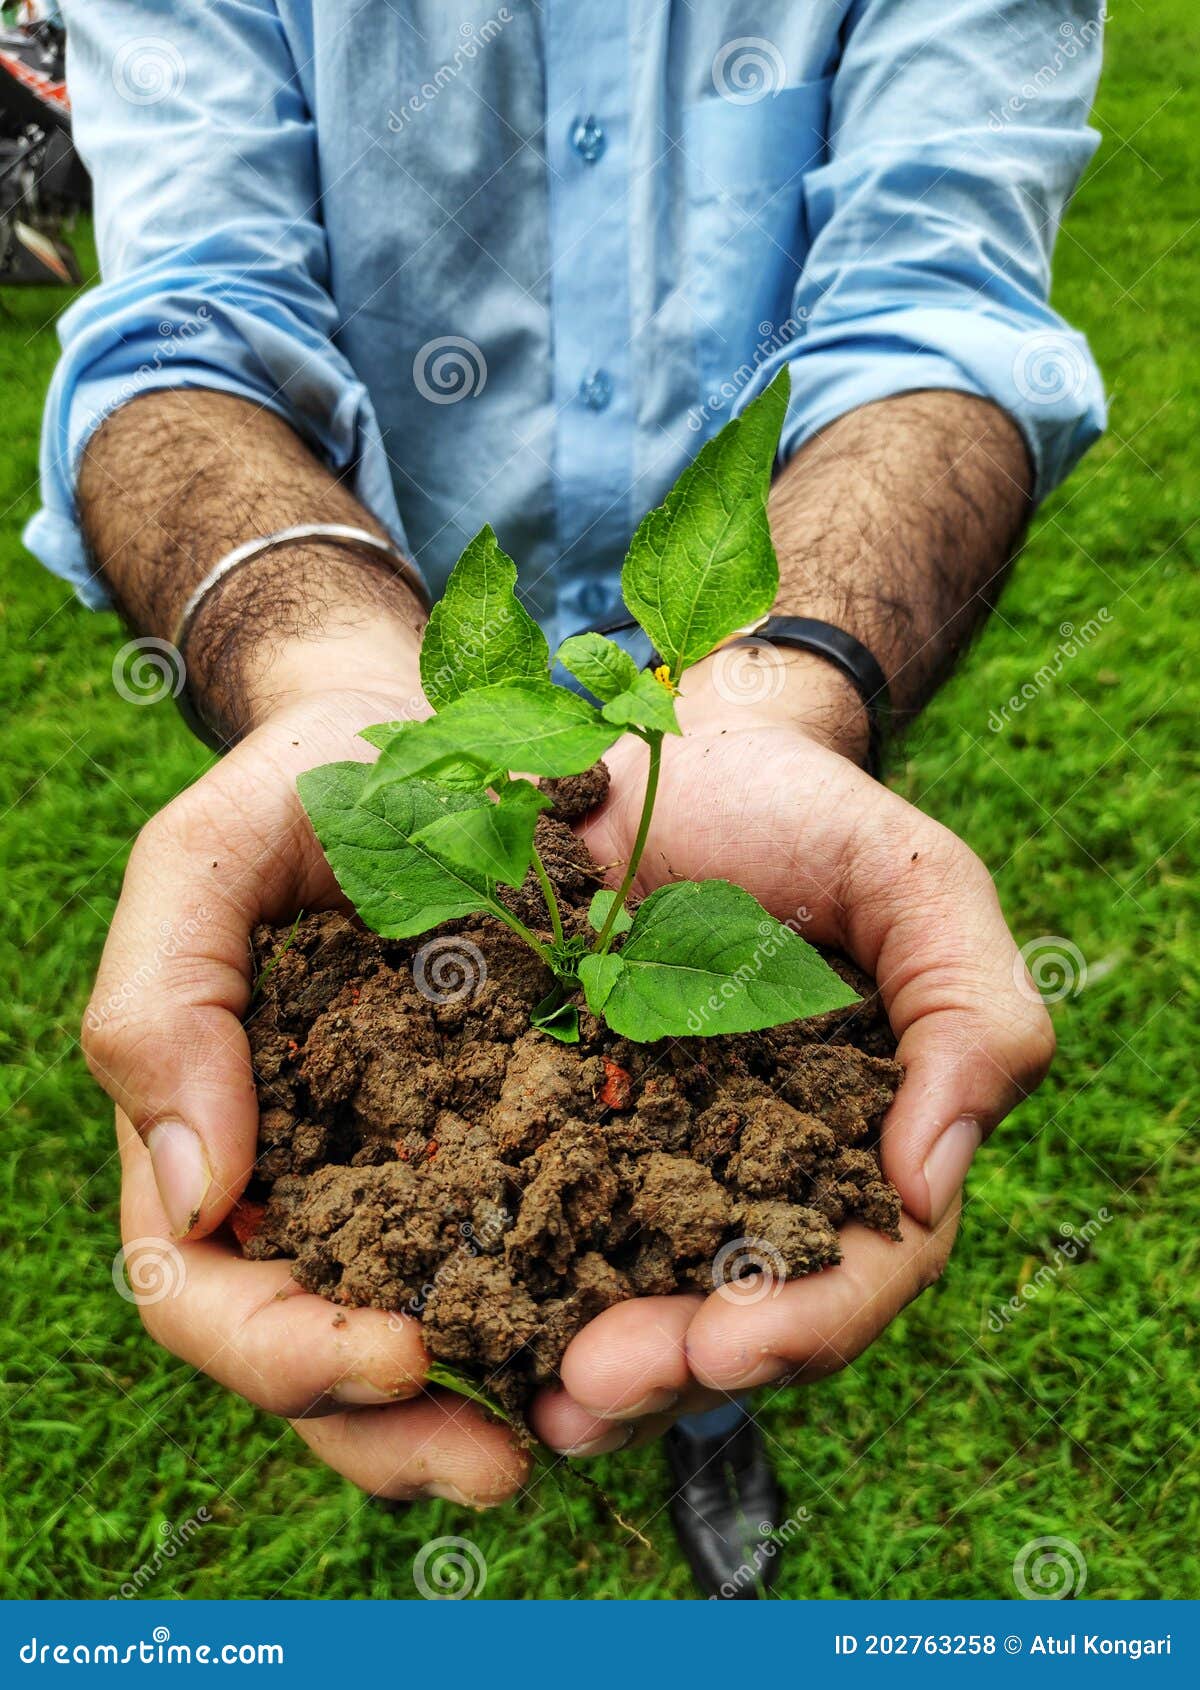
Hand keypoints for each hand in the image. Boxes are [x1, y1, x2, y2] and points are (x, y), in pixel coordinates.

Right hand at [84, 637, 530, 1506]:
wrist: (430, 733)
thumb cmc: (305, 786)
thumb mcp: (206, 855)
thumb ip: (162, 1004)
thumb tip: (194, 1192)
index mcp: (207, 1134)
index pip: (206, 1289)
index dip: (283, 1349)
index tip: (398, 1352)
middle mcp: (302, 1179)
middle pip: (315, 1352)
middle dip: (396, 1426)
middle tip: (506, 1462)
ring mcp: (405, 1171)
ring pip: (422, 1333)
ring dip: (488, 1402)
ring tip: (582, 1428)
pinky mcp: (505, 1142)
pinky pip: (521, 1251)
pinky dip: (563, 1308)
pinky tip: (635, 1325)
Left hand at [527, 652, 1053, 1454]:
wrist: (663, 750)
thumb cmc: (804, 814)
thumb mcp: (915, 885)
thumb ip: (970, 1016)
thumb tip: (929, 1186)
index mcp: (859, 1145)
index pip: (861, 1271)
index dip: (805, 1323)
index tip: (726, 1346)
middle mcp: (758, 1179)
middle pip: (735, 1317)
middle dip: (670, 1368)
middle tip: (590, 1393)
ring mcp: (647, 1160)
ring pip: (632, 1301)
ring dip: (587, 1362)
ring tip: (528, 1395)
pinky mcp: (547, 1126)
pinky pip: (533, 1225)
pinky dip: (509, 1279)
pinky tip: (462, 1314)